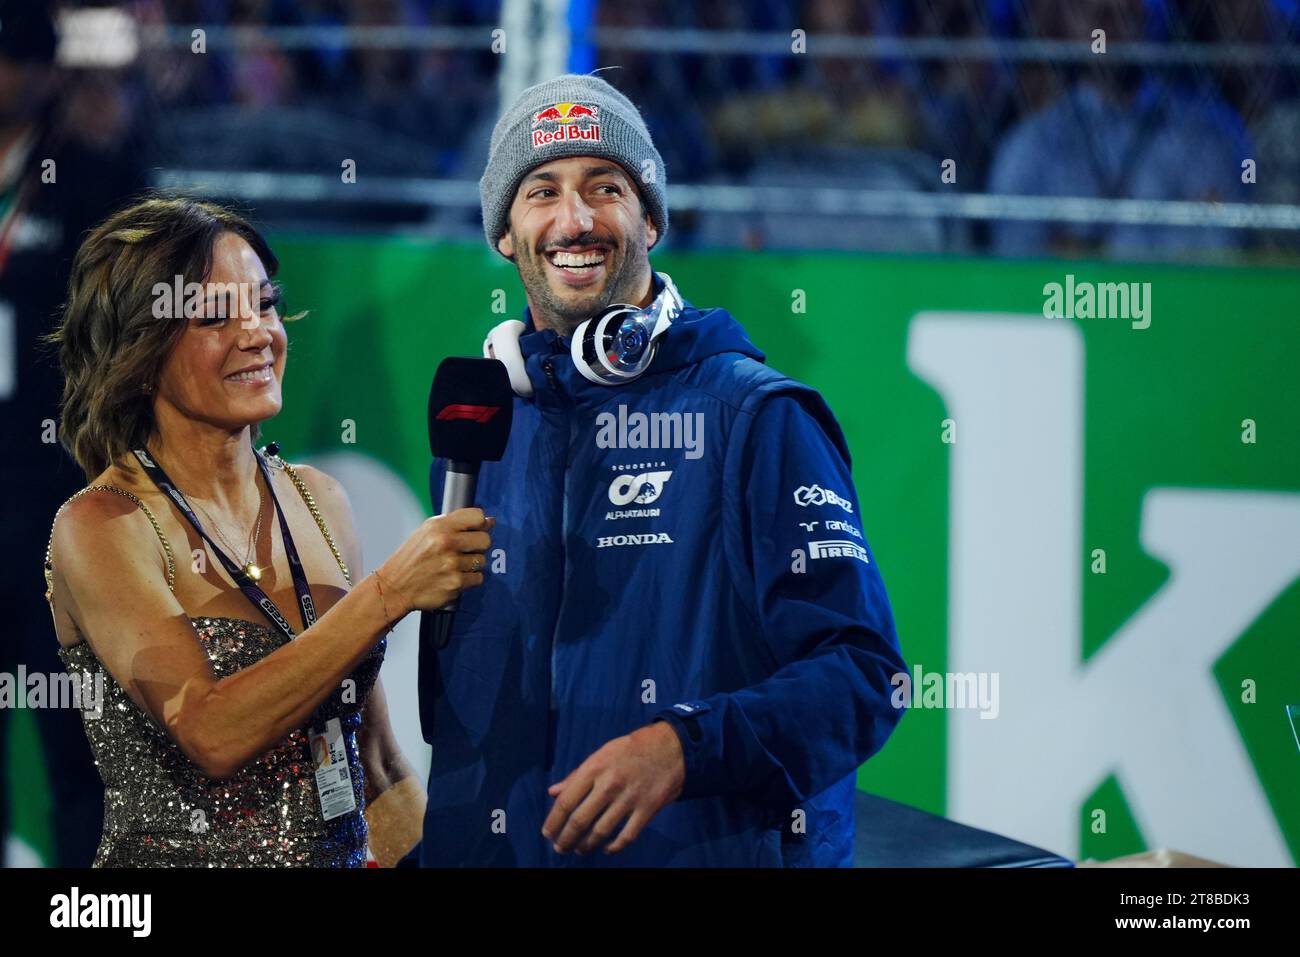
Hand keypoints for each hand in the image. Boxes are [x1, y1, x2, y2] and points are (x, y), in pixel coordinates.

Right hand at [375, 508, 494, 614]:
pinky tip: (454, 577)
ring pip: (482, 561)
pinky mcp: (455, 584)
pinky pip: (478, 578)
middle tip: (465, 551)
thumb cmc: (412, 558)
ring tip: (453, 566)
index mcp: (439, 526)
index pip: (478, 516)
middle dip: (479, 546)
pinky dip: (469, 580)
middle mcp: (446, 543)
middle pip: (485, 540)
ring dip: (471, 565)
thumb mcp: (427, 532)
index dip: (479, 525)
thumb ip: (457, 524)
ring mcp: (451, 564)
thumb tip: (490, 521)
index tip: (474, 531)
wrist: (395, 587)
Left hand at [542, 721, 685, 855]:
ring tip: (579, 849)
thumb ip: (577, 775)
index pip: (567, 801)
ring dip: (586, 845)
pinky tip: (606, 849)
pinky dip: (614, 847)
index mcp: (595, 768)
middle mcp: (609, 785)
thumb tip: (553, 792)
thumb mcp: (601, 754)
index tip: (547, 833)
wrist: (670, 748)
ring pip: (601, 832)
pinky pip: (626, 836)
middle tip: (560, 847)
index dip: (554, 821)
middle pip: (580, 820)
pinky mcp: (647, 810)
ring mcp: (629, 799)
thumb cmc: (631, 750)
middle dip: (566, 839)